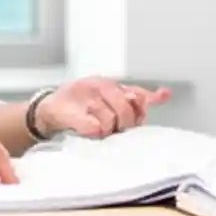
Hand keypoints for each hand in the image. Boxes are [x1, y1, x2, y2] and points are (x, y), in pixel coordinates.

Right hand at [35, 77, 172, 138]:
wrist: (49, 110)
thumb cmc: (82, 105)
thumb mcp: (109, 98)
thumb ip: (135, 98)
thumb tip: (165, 94)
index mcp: (111, 85)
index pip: (137, 94)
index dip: (145, 104)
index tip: (151, 106)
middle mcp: (100, 87)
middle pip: (126, 110)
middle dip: (124, 124)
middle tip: (115, 129)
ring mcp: (86, 98)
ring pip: (110, 121)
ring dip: (106, 130)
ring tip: (96, 128)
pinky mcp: (73, 113)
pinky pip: (94, 127)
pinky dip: (94, 131)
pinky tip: (89, 129)